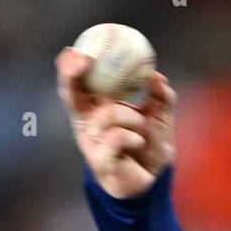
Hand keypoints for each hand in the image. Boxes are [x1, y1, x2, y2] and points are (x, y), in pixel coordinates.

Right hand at [55, 46, 176, 199]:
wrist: (153, 182)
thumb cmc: (150, 147)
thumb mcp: (160, 117)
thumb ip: (162, 96)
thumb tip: (156, 76)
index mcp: (95, 109)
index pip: (76, 82)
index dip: (70, 64)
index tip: (78, 48)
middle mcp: (87, 124)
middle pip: (69, 93)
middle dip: (70, 73)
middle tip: (85, 60)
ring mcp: (90, 143)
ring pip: (107, 114)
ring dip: (132, 117)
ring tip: (142, 129)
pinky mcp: (100, 161)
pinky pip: (116, 137)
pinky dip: (133, 136)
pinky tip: (139, 143)